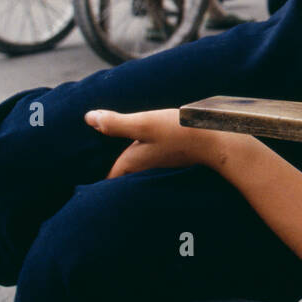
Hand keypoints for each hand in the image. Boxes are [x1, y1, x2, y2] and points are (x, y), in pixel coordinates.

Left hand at [85, 108, 230, 178]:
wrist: (219, 142)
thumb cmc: (180, 132)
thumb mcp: (145, 123)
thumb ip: (116, 123)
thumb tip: (88, 118)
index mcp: (131, 162)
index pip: (108, 179)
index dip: (95, 182)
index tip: (82, 183)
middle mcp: (144, 168)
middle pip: (122, 175)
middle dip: (111, 174)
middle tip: (94, 170)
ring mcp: (160, 165)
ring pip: (137, 168)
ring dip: (129, 163)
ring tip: (119, 154)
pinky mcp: (173, 159)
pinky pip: (152, 162)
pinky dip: (146, 157)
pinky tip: (150, 145)